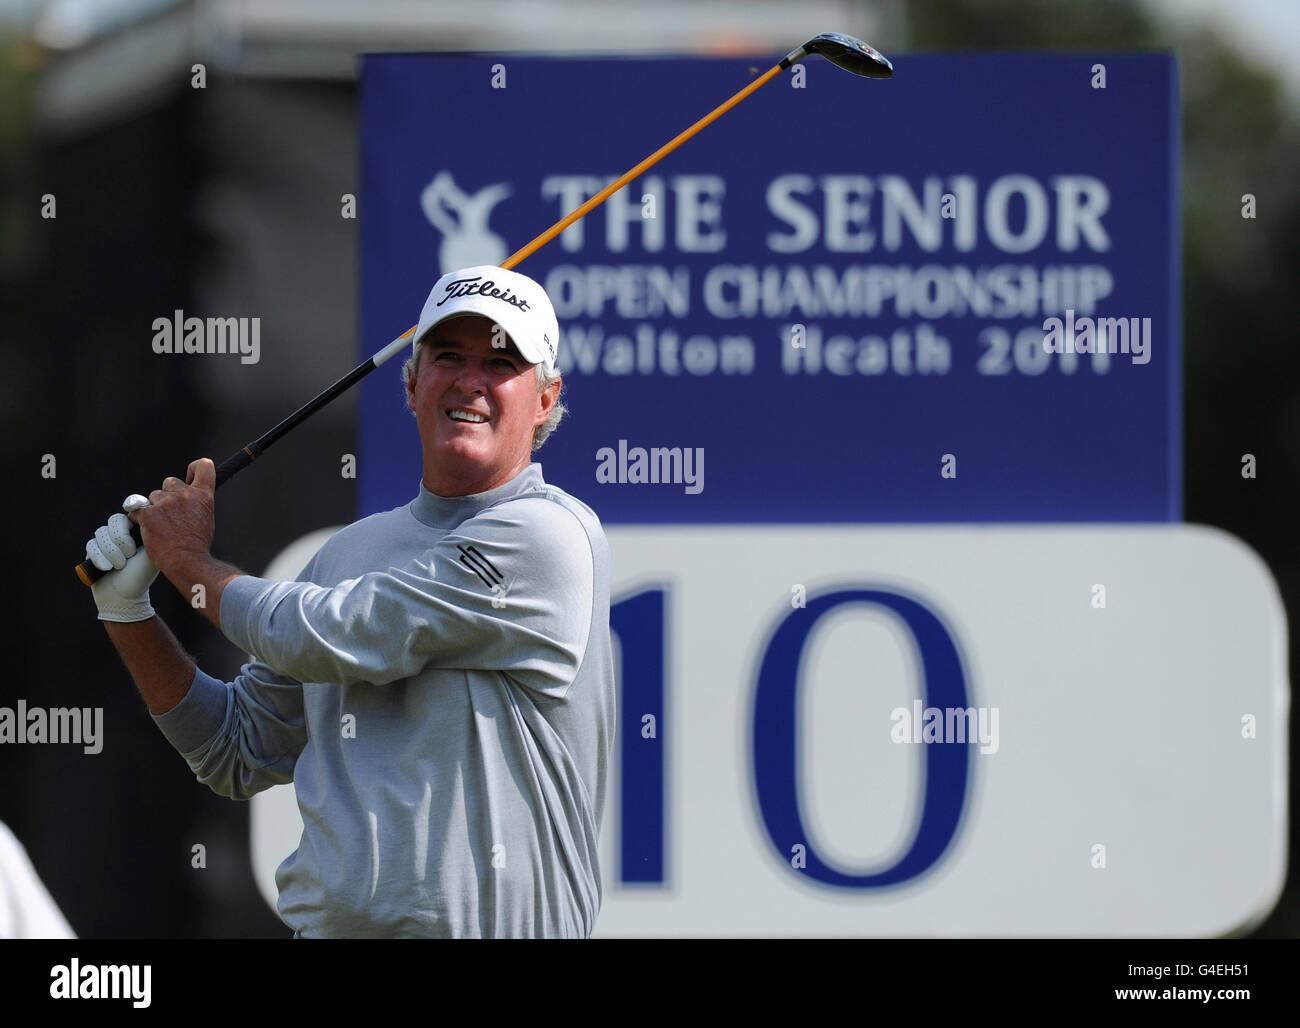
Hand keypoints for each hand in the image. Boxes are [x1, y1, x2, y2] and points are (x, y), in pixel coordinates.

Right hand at [87, 504, 158, 622]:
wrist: (123, 596)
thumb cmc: (141, 575)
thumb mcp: (152, 553)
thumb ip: (153, 533)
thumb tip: (153, 514)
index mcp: (138, 530)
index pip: (132, 512)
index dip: (131, 520)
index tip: (134, 533)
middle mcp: (122, 532)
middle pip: (115, 520)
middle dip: (121, 539)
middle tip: (130, 555)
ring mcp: (105, 540)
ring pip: (101, 532)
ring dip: (111, 552)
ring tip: (120, 566)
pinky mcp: (92, 550)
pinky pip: (91, 545)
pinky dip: (99, 558)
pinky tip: (107, 568)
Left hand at [130, 458, 217, 575]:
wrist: (187, 561)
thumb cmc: (197, 544)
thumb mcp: (206, 518)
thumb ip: (196, 503)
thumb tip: (186, 498)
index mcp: (203, 496)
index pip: (204, 467)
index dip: (195, 467)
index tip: (190, 474)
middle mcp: (186, 494)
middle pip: (170, 482)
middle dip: (167, 495)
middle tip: (171, 515)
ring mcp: (166, 502)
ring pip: (153, 497)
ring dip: (154, 509)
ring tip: (162, 528)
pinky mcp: (148, 513)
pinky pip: (137, 510)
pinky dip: (139, 519)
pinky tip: (147, 530)